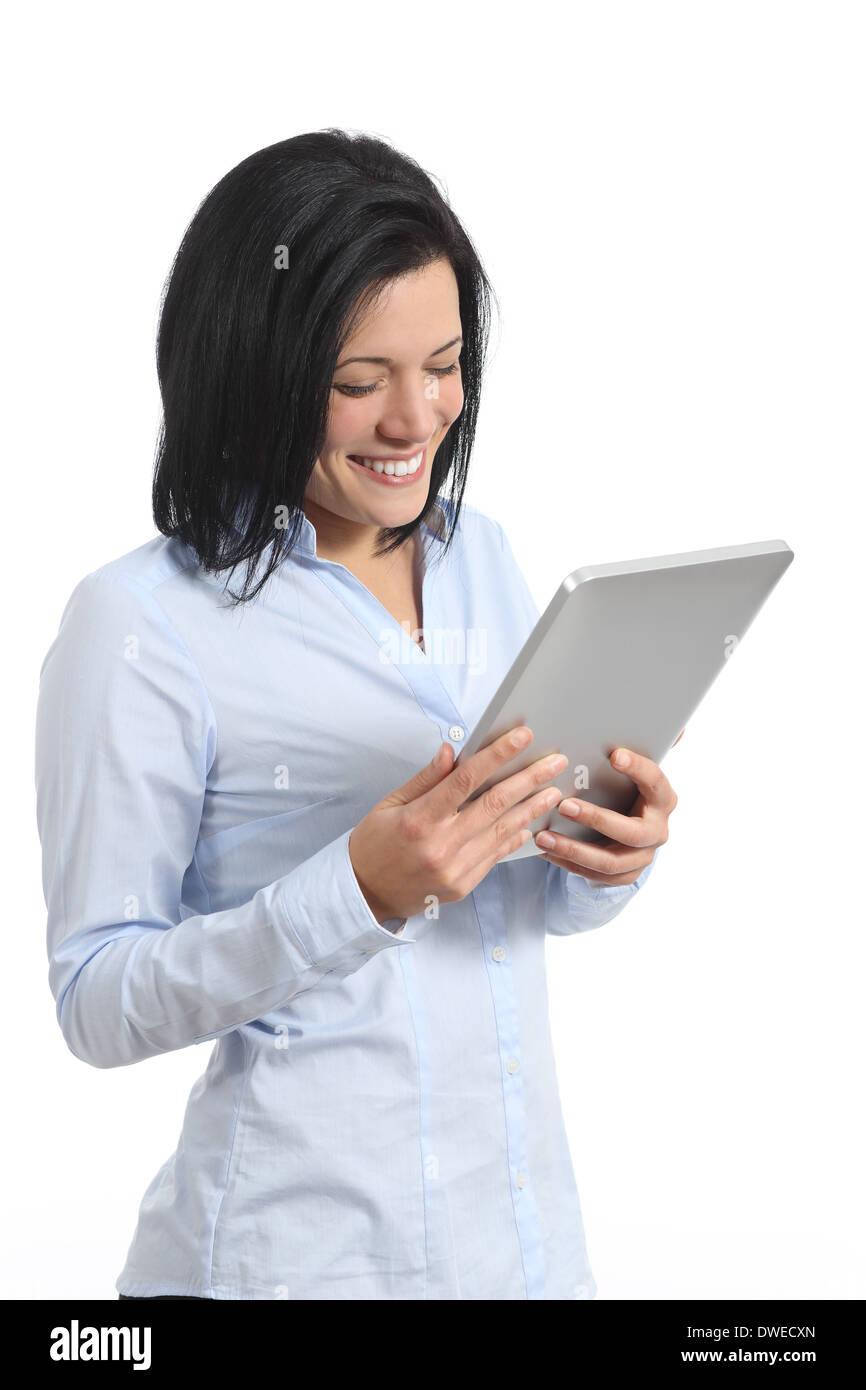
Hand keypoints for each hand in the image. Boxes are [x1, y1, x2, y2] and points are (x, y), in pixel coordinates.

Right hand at [349, 726, 565, 922]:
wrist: (364, 895)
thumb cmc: (373, 845)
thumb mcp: (390, 804)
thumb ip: (425, 779)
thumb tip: (451, 752)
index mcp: (420, 819)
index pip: (466, 779)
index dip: (497, 755)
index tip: (522, 737)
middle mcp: (441, 845)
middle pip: (494, 804)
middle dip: (529, 779)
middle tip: (555, 762)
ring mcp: (454, 869)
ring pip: (502, 831)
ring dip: (531, 808)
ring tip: (554, 790)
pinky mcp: (463, 886)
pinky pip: (495, 856)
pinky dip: (513, 836)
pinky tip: (529, 822)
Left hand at [535, 746, 678, 885]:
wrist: (634, 832)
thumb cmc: (628, 792)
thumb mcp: (636, 772)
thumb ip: (645, 749)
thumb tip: (677, 726)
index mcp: (663, 800)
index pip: (655, 782)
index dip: (638, 769)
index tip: (614, 754)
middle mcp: (657, 831)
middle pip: (631, 831)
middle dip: (596, 819)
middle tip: (565, 805)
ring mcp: (642, 857)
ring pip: (609, 861)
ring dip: (573, 849)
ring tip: (543, 836)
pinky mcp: (624, 876)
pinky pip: (594, 875)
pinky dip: (567, 863)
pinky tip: (544, 851)